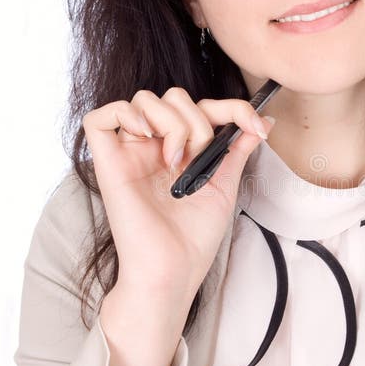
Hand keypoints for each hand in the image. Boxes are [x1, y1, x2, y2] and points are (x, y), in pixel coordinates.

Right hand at [82, 87, 274, 301]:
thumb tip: (265, 121)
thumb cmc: (194, 237)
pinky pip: (98, 118)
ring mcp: (129, 153)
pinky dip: (125, 114)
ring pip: (142, 99)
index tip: (257, 127)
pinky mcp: (107, 163)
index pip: (201, 106)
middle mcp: (154, 147)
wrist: (173, 269)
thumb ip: (238, 148)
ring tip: (176, 160)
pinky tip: (147, 137)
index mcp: (180, 150)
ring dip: (171, 120)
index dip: (231, 107)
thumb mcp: (224, 184)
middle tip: (200, 155)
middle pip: (171, 96)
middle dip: (197, 118)